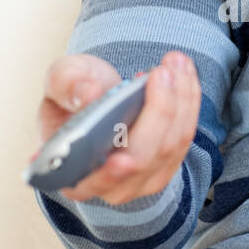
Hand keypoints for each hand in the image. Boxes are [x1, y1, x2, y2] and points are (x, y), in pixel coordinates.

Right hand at [31, 50, 200, 204]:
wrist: (97, 95)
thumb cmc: (73, 94)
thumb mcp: (60, 81)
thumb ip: (67, 86)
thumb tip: (90, 94)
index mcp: (70, 173)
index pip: (91, 183)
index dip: (109, 175)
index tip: (124, 161)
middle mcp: (108, 186)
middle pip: (142, 159)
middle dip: (159, 112)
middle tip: (160, 72)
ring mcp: (141, 179)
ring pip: (170, 147)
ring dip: (180, 100)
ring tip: (175, 62)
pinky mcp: (166, 165)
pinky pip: (184, 137)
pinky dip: (189, 101)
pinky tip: (183, 74)